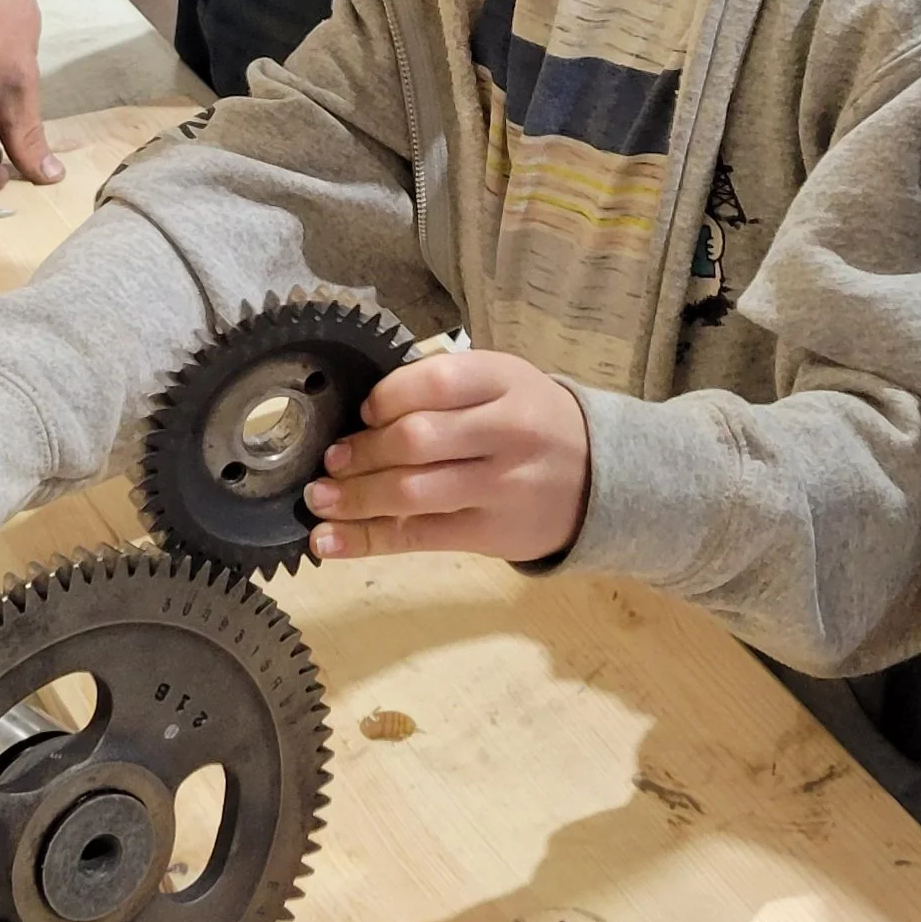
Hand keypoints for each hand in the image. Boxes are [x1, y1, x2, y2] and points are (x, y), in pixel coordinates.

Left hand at [302, 350, 589, 563]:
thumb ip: (444, 386)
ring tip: (319, 498)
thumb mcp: (502, 383)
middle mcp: (507, 431)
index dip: (386, 398)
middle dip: (362, 452)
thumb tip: (362, 412)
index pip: (434, 381)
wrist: (600, 476)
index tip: (362, 413)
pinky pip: (418, 537)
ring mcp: (501, 486)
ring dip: (355, 497)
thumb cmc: (531, 420)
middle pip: (417, 440)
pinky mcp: (492, 533)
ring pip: (413, 493)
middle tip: (331, 460)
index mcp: (504, 380)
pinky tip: (329, 541)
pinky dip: (366, 540)